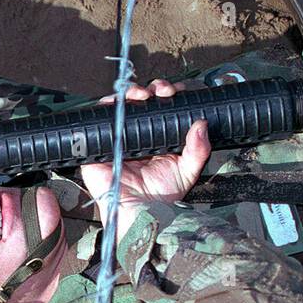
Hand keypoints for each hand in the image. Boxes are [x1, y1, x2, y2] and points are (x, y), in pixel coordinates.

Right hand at [81, 78, 209, 241]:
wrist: (141, 212)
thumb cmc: (162, 197)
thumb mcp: (188, 170)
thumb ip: (198, 148)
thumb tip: (202, 123)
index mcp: (157, 140)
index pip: (161, 109)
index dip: (168, 96)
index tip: (175, 92)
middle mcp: (138, 137)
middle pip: (141, 103)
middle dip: (151, 90)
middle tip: (161, 91)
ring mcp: (118, 139)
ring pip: (121, 106)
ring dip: (130, 93)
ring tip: (141, 94)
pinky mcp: (100, 146)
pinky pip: (99, 120)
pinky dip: (107, 106)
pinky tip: (119, 102)